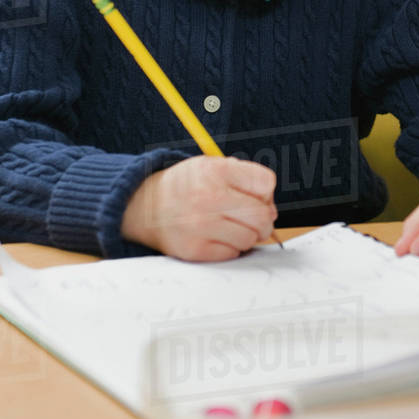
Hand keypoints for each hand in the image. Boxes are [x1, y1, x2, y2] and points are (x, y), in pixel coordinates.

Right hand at [122, 155, 277, 261]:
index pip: (266, 183)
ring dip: (247, 234)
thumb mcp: (213, 165)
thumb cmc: (188, 185)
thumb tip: (271, 210)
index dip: (265, 192)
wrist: (146, 205)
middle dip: (264, 219)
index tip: (256, 196)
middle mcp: (208, 197)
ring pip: (250, 238)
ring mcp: (200, 225)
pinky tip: (217, 236)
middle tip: (252, 218)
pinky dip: (230, 247)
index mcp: (216, 171)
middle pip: (262, 215)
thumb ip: (245, 179)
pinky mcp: (195, 250)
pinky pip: (233, 253)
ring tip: (230, 225)